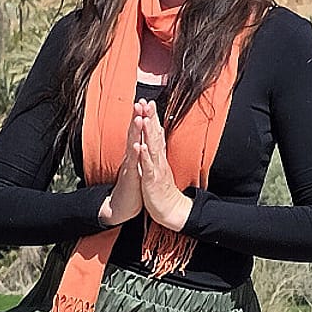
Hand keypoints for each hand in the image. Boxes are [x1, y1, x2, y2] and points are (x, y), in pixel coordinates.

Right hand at [97, 105, 144, 225]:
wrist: (124, 204)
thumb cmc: (133, 183)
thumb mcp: (138, 163)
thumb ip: (139, 149)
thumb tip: (143, 137)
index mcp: (135, 151)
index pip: (138, 130)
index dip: (141, 116)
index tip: (146, 101)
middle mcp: (131, 155)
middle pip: (133, 132)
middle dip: (136, 116)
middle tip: (139, 101)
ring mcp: (130, 165)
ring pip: (132, 144)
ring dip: (135, 131)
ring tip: (138, 117)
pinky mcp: (131, 176)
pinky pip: (133, 164)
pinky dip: (135, 154)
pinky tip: (137, 145)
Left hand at [134, 99, 192, 231]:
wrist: (170, 210)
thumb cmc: (162, 189)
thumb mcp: (160, 167)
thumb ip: (159, 151)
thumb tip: (159, 136)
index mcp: (159, 156)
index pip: (155, 133)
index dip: (152, 117)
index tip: (148, 101)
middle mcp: (159, 159)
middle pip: (155, 135)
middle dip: (151, 118)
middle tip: (147, 101)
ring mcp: (156, 169)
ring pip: (153, 147)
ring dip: (149, 132)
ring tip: (145, 118)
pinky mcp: (153, 180)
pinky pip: (148, 167)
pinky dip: (145, 156)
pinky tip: (141, 146)